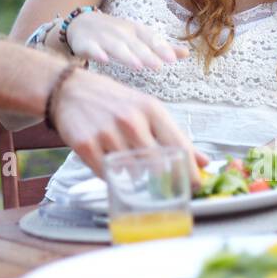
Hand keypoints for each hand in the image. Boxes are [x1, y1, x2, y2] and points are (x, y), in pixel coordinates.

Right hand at [50, 68, 208, 187]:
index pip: (178, 144)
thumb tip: (205, 162)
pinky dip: (112, 176)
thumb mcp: (147, 110)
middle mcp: (130, 118)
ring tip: (132, 168)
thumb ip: (176, 136)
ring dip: (136, 177)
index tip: (195, 185)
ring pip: (131, 171)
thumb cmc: (114, 102)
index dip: (190, 170)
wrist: (71, 90)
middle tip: (164, 188)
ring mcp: (106, 131)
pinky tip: (113, 167)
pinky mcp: (85, 144)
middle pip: (157, 162)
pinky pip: (106, 174)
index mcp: (150, 108)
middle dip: (163, 179)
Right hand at [65, 10, 189, 69]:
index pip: (150, 38)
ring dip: (126, 55)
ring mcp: (103, 37)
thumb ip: (161, 46)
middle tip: (158, 66)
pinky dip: (96, 53)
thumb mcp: (138, 37)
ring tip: (138, 65)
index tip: (173, 59)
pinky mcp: (86, 44)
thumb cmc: (116, 34)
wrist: (81, 23)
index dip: (161, 47)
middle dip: (147, 54)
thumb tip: (186, 53)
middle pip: (135, 44)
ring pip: (116, 47)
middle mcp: (120, 32)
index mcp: (135, 31)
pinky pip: (91, 49)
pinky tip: (102, 59)